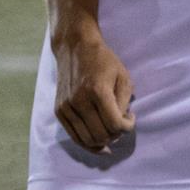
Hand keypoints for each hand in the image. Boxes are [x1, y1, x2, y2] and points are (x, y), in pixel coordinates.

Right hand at [53, 31, 133, 154]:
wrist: (74, 47)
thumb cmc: (104, 61)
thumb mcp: (123, 76)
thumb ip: (124, 102)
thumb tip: (120, 125)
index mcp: (97, 90)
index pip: (115, 125)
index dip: (128, 127)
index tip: (130, 117)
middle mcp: (79, 100)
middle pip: (102, 136)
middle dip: (116, 135)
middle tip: (120, 123)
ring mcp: (66, 107)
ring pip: (88, 141)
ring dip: (103, 140)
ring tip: (109, 128)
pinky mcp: (59, 111)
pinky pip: (75, 137)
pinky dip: (89, 143)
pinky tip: (99, 138)